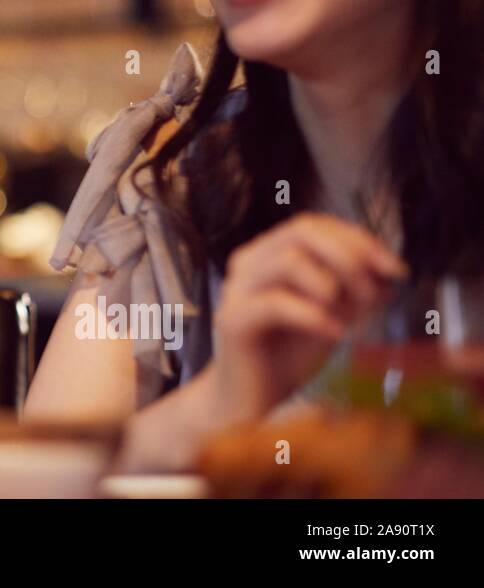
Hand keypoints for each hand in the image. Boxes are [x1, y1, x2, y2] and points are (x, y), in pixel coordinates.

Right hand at [209, 213, 405, 419]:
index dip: (358, 239)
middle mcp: (248, 264)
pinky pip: (275, 304)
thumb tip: (389, 272)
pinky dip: (313, 316)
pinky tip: (334, 334)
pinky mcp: (232, 321)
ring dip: (331, 284)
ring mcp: (236, 290)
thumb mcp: (333, 315)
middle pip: (300, 232)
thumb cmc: (289, 356)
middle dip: (347, 256)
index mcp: (269, 255)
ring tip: (351, 315)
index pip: (314, 226)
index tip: (394, 268)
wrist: (250, 402)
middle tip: (372, 291)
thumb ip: (356, 291)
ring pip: (287, 261)